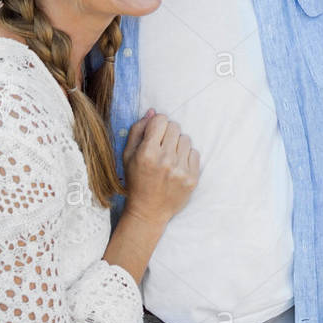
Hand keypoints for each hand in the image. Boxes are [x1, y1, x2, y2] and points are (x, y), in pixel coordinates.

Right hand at [121, 109, 198, 224]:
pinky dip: (187, 156)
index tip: (154, 133)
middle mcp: (165, 160)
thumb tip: (153, 112)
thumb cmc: (136, 180)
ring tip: (169, 157)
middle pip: (175, 127)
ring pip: (186, 139)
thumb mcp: (127, 155)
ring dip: (178, 144)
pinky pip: (195, 153)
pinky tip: (177, 166)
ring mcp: (181, 170)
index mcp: (147, 153)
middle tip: (161, 147)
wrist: (149, 210)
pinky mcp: (193, 178)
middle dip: (167, 134)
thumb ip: (138, 130)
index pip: (161, 120)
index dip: (157, 125)